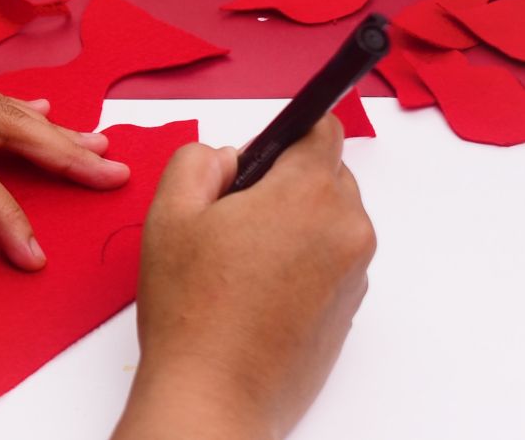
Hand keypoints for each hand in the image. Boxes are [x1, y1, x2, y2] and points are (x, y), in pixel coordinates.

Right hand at [114, 115, 375, 438]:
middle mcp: (346, 230)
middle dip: (285, 183)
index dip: (284, 136)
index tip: (260, 157)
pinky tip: (260, 290)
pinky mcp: (350, 308)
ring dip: (295, 224)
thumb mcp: (170, 213)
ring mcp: (354, 273)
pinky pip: (333, 261)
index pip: (320, 130)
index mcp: (308, 195)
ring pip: (330, 219)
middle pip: (327, 175)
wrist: (214, 396)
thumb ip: (198, 160)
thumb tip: (228, 158)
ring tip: (243, 262)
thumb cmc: (192, 312)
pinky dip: (304, 262)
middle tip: (235, 219)